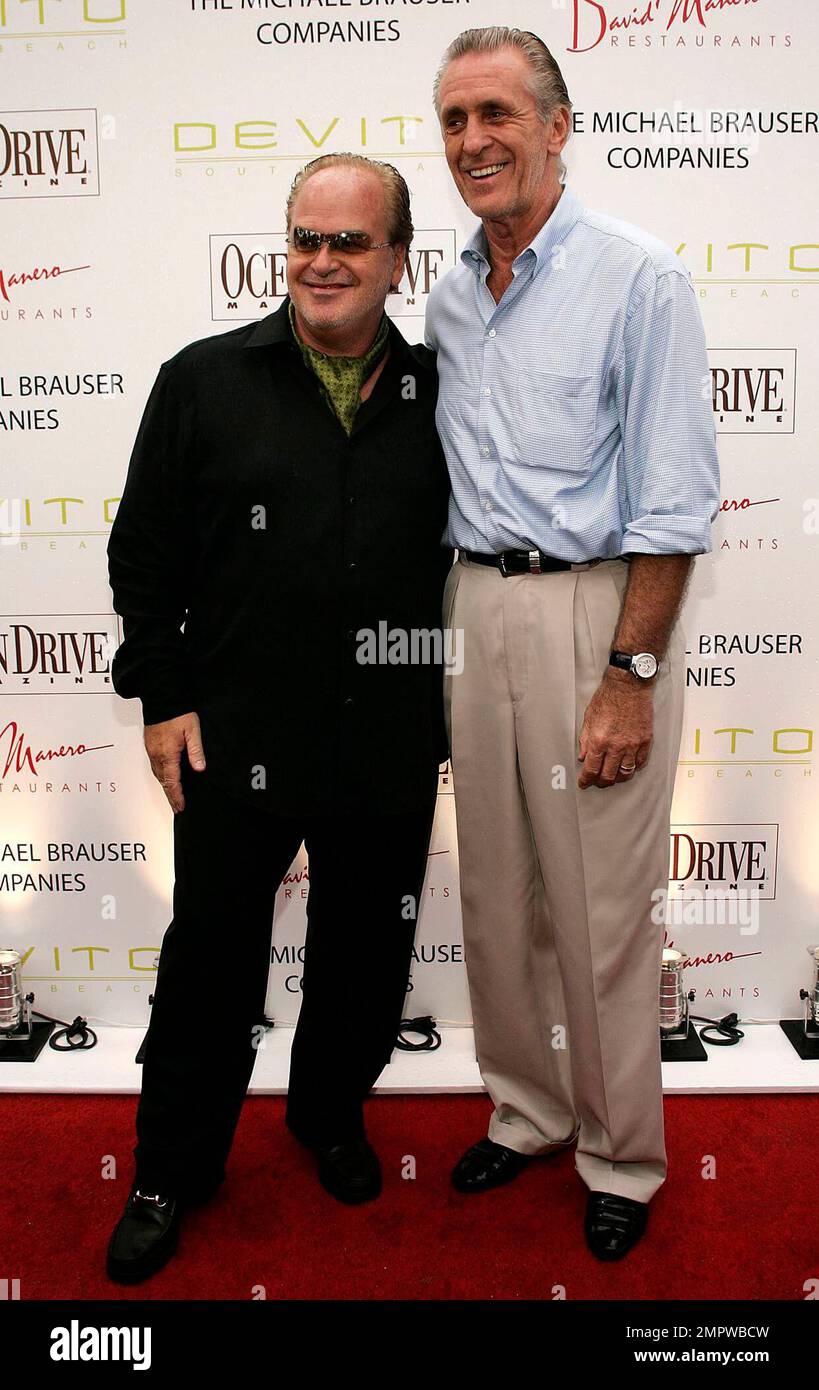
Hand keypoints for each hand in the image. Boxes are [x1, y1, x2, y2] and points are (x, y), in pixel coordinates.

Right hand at [143, 711, 204, 812]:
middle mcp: (157, 754)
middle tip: (177, 806)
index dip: (177, 796)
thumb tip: (199, 767)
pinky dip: (160, 775)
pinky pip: (154, 765)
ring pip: (157, 774)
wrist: (161, 699)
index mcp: (167, 754)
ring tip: (172, 795)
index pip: (172, 782)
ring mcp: (151, 750)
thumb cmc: (177, 712)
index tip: (180, 806)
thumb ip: (196, 751)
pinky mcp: (149, 745)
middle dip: (170, 795)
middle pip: (163, 781)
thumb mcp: (192, 731)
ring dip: (165, 786)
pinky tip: (165, 776)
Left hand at [577, 670, 652, 789]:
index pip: (591, 769)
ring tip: (613, 777)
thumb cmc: (609, 697)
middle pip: (608, 775)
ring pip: (626, 772)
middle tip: (597, 782)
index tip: (584, 783)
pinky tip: (628, 766)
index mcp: (600, 740)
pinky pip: (640, 762)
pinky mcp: (645, 740)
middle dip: (600, 782)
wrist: (629, 686)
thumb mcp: (589, 718)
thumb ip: (585, 739)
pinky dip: (633, 767)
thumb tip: (583, 756)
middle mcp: (616, 746)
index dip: (586, 780)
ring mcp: (633, 744)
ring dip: (617, 778)